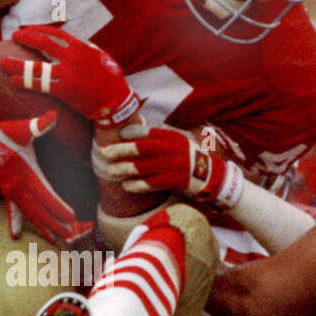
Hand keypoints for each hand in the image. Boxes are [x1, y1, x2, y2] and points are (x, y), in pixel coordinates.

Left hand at [0, 24, 140, 127]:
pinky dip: (25, 83)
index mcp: (80, 47)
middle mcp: (71, 58)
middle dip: (25, 37)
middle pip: (42, 43)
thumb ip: (83, 49)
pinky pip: (40, 86)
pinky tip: (14, 82)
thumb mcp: (99, 56)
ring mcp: (66, 74)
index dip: (37, 29)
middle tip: (14, 37)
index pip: (54, 33)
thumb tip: (70, 44)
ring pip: (36, 67)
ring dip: (17, 65)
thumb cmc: (109, 79)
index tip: (27, 29)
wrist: (115, 100)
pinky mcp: (64, 91)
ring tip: (3, 63)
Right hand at [0, 111, 91, 243]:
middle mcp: (17, 185)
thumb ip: (38, 125)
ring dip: (42, 226)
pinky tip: (15, 236)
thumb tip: (53, 117)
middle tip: (71, 236)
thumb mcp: (21, 128)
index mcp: (25, 172)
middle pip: (39, 210)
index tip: (72, 217)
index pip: (45, 194)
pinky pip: (13, 210)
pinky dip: (16, 222)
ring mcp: (10, 190)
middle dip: (55, 223)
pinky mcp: (6, 191)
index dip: (58, 207)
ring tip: (55, 240)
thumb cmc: (4, 132)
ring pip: (29, 213)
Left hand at [97, 123, 244, 206]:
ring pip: (143, 167)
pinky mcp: (172, 181)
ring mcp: (172, 166)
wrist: (210, 174)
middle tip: (105, 152)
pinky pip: (150, 183)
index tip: (120, 134)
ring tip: (111, 171)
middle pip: (141, 148)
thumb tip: (136, 130)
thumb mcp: (178, 139)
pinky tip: (125, 185)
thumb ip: (160, 134)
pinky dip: (136, 185)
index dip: (132, 132)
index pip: (148, 132)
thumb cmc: (188, 155)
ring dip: (124, 169)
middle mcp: (171, 149)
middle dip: (121, 150)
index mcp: (172, 136)